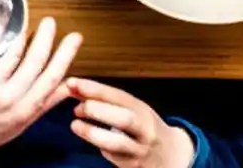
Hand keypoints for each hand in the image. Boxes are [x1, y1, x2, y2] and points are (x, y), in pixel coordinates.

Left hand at [0, 17, 82, 163]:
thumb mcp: (18, 126)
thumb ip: (43, 104)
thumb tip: (68, 87)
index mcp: (24, 112)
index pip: (52, 79)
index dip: (65, 56)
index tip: (74, 39)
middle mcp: (9, 99)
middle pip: (35, 62)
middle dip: (47, 39)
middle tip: (52, 23)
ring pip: (13, 54)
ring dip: (25, 33)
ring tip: (32, 22)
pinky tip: (2, 20)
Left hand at [68, 78, 194, 167]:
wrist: (171, 155)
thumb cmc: (142, 127)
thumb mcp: (129, 110)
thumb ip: (101, 99)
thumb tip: (71, 86)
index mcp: (142, 110)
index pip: (118, 96)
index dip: (94, 89)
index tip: (72, 83)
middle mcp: (145, 129)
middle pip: (124, 118)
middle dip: (98, 111)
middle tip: (76, 108)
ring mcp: (140, 150)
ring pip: (118, 143)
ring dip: (93, 133)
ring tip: (75, 125)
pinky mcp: (134, 166)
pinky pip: (115, 158)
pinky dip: (100, 148)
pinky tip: (90, 139)